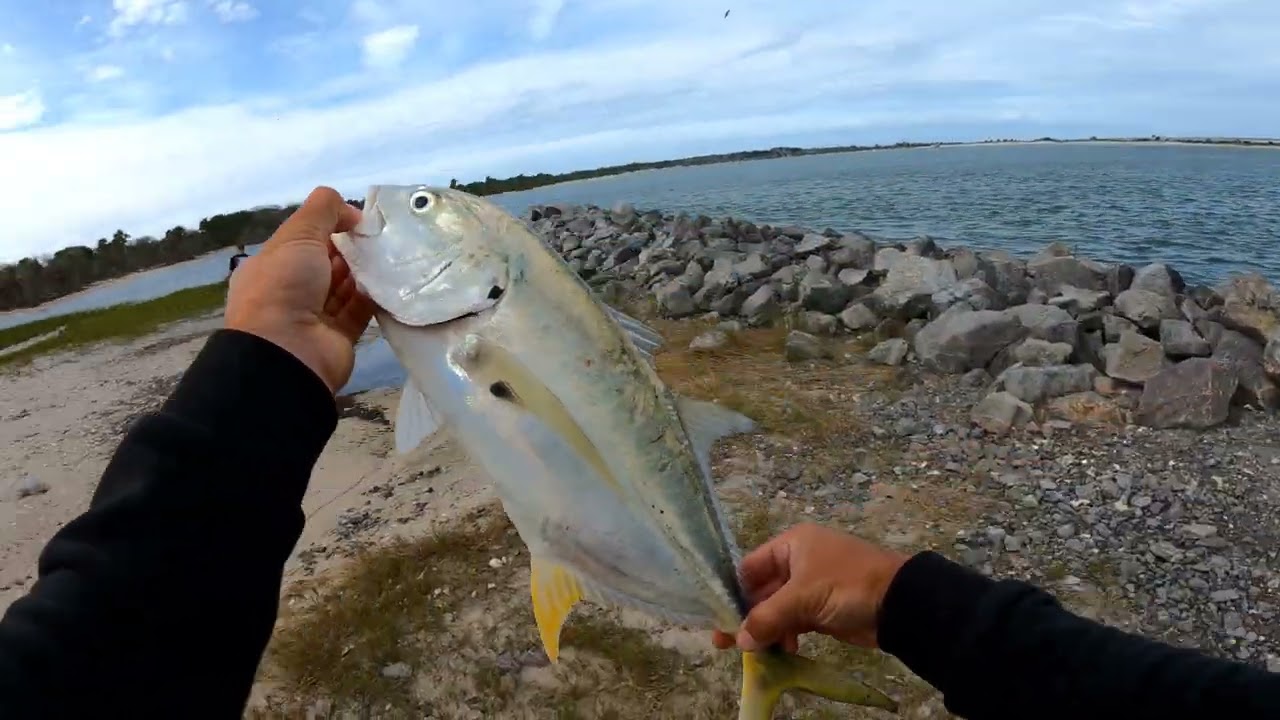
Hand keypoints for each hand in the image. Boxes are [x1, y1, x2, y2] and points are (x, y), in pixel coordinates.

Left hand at [224, 186, 374, 393]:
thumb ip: (323, 211)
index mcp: (272, 266)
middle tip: (380, 237)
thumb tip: (352, 210)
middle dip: (351, 249)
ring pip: (345, 286)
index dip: (328, 226)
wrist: (288, 352)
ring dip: (365, 271)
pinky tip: (392, 281)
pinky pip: (360, 310)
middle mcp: (291, 291)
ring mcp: (315, 315)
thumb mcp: (297, 235)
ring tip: (391, 255)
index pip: (303, 240)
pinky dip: (374, 296)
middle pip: (326, 263)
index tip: (357, 220)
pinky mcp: (340, 335)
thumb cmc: (284, 287)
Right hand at [712, 523, 908, 651]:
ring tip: (753, 652)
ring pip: (777, 609)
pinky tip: (782, 651)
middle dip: (747, 616)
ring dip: (766, 629)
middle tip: (725, 642)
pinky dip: (786, 635)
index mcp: (792, 545)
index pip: (751, 567)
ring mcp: (811, 587)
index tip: (718, 617)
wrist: (899, 604)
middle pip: (762, 590)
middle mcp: (799, 562)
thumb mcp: (803, 597)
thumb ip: (767, 618)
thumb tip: (740, 640)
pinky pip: (794, 622)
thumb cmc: (847, 585)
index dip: (734, 592)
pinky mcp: (822, 609)